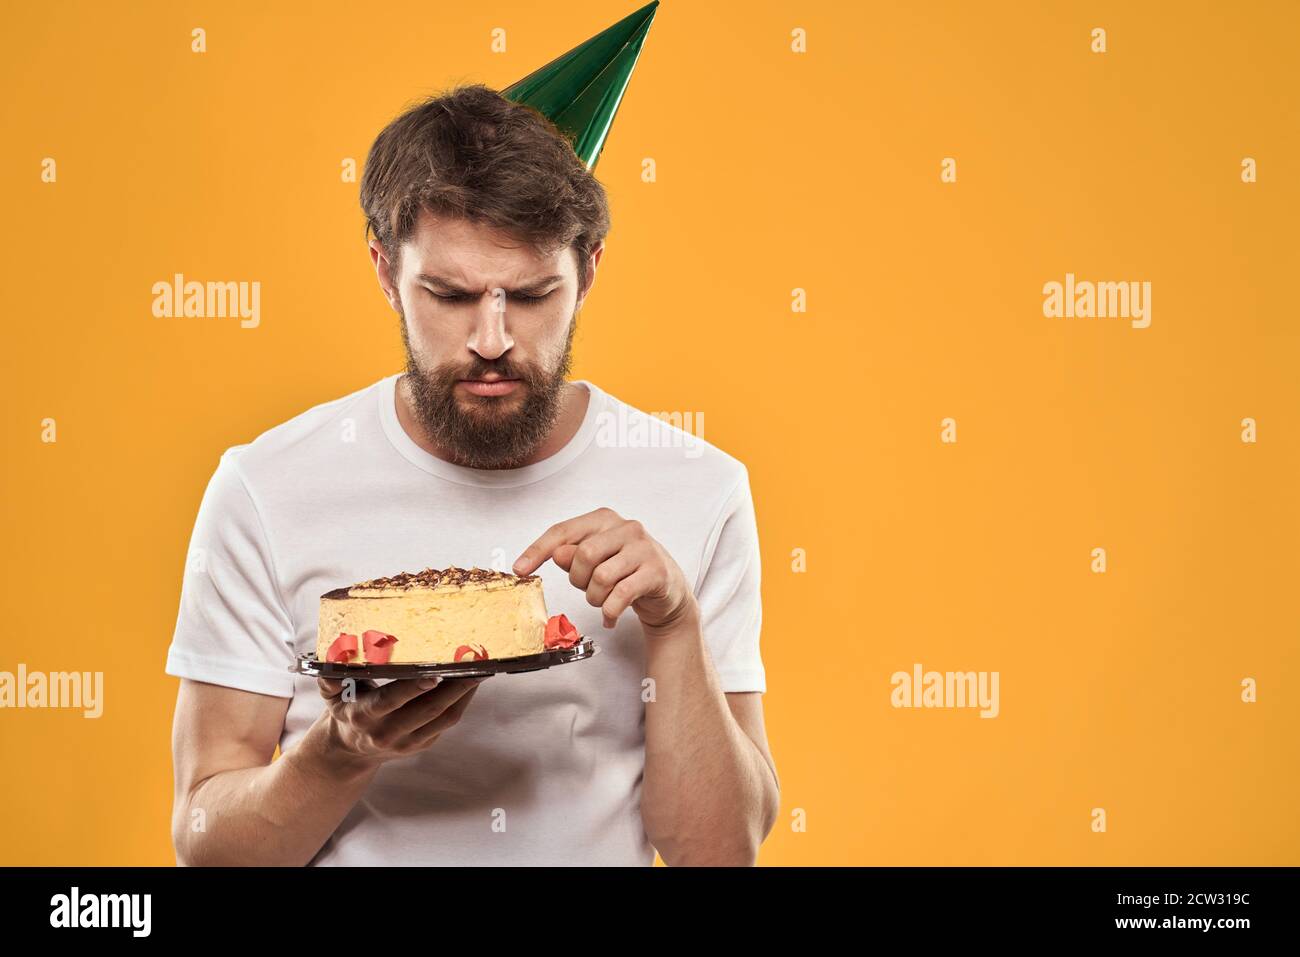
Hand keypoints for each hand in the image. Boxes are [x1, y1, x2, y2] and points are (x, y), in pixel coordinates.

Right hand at [317, 675, 486, 765]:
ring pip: (444, 717)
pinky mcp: (423, 744)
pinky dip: (463, 700)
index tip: (433, 673)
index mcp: (363, 716)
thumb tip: (335, 654)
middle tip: (473, 664)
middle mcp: (387, 733)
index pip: (390, 701)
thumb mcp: (331, 693)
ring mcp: (408, 742)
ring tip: (481, 669)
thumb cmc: (346, 708)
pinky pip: (448, 721)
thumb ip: (330, 675)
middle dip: (454, 687)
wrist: (351, 749)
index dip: (412, 688)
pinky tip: (472, 681)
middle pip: (427, 710)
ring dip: (465, 693)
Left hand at [513, 507, 698, 634]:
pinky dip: (610, 612)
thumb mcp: (595, 562)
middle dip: (578, 581)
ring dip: (595, 598)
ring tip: (603, 602)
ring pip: (601, 577)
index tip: (520, 569)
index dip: (537, 550)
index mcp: (604, 519)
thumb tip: (556, 554)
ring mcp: (644, 548)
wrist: (667, 591)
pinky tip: (611, 617)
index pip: (563, 531)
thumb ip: (573, 556)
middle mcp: (626, 527)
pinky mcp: (656, 571)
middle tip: (588, 590)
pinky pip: (621, 595)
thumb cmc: (626, 571)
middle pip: (582, 555)